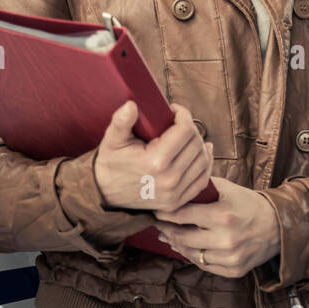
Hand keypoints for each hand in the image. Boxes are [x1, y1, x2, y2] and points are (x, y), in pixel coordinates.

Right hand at [93, 100, 213, 210]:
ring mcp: (175, 193)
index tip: (174, 110)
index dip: (183, 115)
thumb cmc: (110, 162)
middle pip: (196, 144)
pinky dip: (205, 164)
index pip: (185, 130)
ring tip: (189, 135)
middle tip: (179, 122)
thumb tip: (131, 105)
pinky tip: (202, 152)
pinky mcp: (177, 202)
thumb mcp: (112, 140)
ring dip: (200, 144)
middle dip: (191, 128)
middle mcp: (169, 179)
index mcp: (155, 161)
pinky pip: (202, 180)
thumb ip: (121, 122)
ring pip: (203, 161)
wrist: (103, 194)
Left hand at [154, 177, 281, 277]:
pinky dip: (194, 256)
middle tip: (158, 225)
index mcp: (223, 215)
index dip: (165, 213)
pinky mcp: (234, 270)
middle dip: (166, 230)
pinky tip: (189, 248)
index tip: (156, 210)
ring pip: (191, 254)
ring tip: (170, 237)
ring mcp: (230, 257)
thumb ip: (203, 188)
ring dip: (178, 245)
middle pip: (182, 237)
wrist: (279, 225)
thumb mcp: (228, 189)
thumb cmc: (249, 204)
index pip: (182, 215)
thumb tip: (176, 188)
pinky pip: (204, 265)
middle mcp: (225, 239)